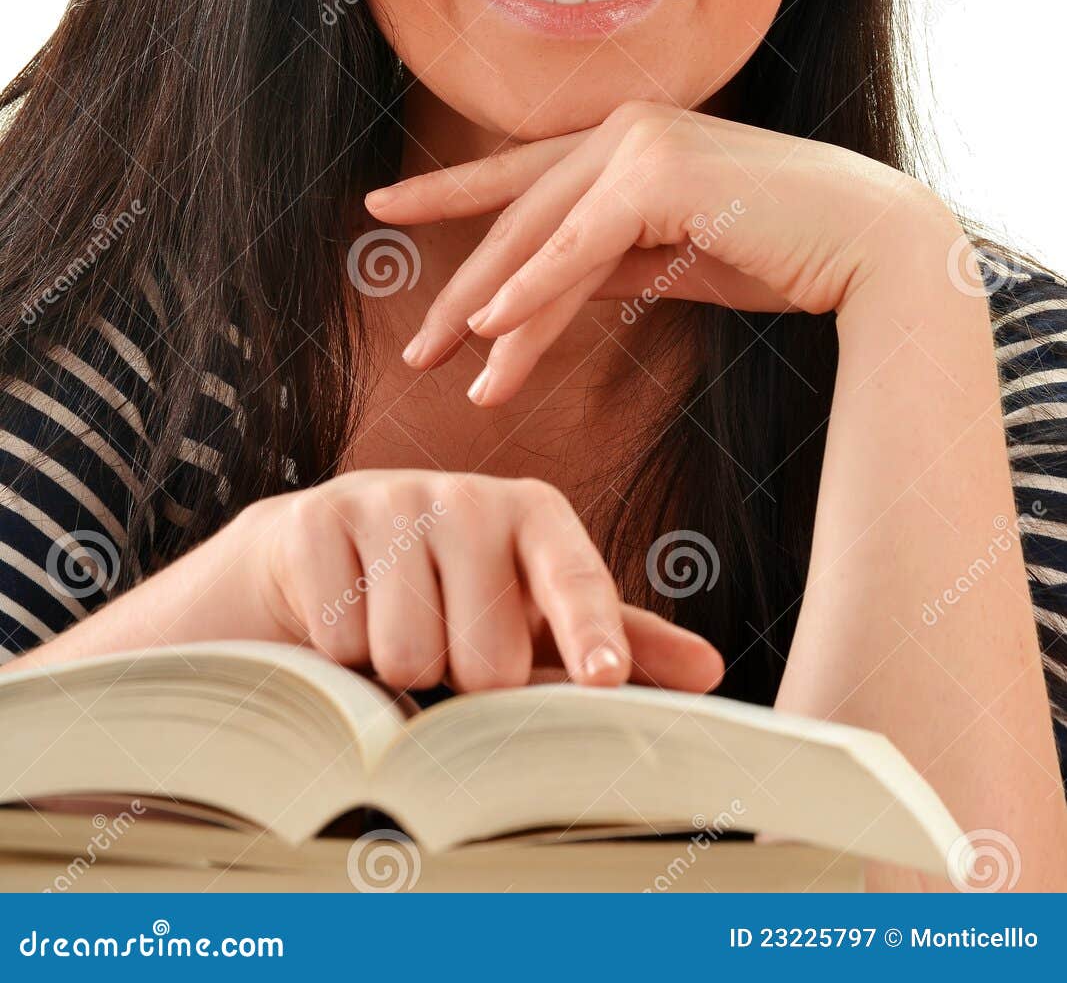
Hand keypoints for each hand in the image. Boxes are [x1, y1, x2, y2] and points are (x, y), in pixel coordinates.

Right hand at [248, 468, 724, 694]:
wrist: (314, 555)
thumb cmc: (447, 589)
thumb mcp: (530, 610)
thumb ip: (616, 637)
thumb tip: (711, 671)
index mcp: (533, 513)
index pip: (572, 577)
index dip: (590, 630)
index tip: (604, 676)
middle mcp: (466, 495)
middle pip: (485, 657)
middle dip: (461, 679)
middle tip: (445, 647)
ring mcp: (388, 498)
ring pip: (408, 654)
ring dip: (397, 671)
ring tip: (391, 629)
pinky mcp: (317, 518)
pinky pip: (342, 640)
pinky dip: (338, 656)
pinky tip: (339, 614)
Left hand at [365, 99, 948, 404]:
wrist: (867, 243)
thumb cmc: (777, 249)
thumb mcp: (668, 258)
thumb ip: (605, 260)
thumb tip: (539, 296)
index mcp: (624, 139)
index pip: (518, 172)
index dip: (447, 192)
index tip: (385, 209)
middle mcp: (622, 129)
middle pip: (517, 216)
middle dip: (461, 287)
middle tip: (415, 348)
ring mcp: (639, 142)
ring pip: (540, 239)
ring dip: (491, 313)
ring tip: (450, 371)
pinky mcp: (659, 174)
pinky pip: (579, 244)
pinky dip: (534, 290)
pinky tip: (491, 331)